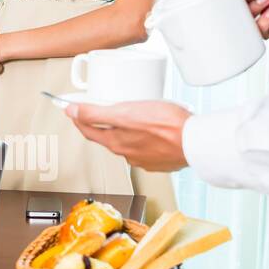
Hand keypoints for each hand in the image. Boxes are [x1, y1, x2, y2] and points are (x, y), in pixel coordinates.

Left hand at [66, 100, 191, 171]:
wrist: (196, 142)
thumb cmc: (165, 126)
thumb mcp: (125, 114)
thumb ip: (96, 114)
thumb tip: (72, 112)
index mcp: (116, 143)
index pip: (89, 131)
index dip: (79, 118)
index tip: (73, 111)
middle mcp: (128, 154)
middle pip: (108, 136)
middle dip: (105, 123)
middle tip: (104, 109)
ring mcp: (145, 159)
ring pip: (129, 142)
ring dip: (128, 130)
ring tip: (135, 116)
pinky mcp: (161, 159)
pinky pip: (147, 147)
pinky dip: (146, 137)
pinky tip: (155, 129)